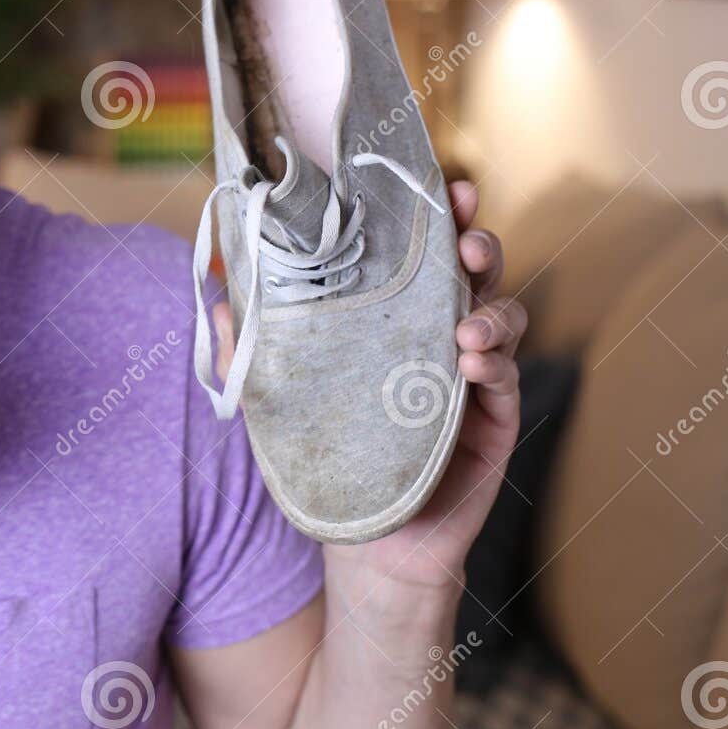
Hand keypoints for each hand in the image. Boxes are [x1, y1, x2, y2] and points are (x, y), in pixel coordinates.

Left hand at [211, 180, 525, 588]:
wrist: (367, 543)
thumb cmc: (328, 458)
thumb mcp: (278, 399)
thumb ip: (253, 350)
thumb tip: (219, 299)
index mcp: (395, 317)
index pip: (421, 254)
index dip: (438, 215)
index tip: (447, 185)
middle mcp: (438, 336)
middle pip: (474, 273)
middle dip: (479, 243)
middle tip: (467, 240)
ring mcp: (472, 378)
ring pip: (503, 318)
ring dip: (491, 310)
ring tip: (465, 328)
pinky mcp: (494, 422)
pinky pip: (508, 381)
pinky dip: (496, 366)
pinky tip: (472, 365)